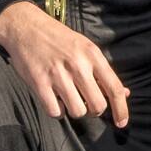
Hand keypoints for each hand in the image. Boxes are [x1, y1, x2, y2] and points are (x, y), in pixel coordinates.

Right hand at [0, 0, 129, 125]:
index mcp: (92, 55)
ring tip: (68, 98)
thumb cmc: (59, 39)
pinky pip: (55, 111)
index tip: (121, 123)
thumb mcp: (85, 48)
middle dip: (94, 110)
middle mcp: (77, 65)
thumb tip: (124, 93)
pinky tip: (54, 99)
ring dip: (74, 110)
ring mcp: (58, 74)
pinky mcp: (39, 82)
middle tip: (86, 103)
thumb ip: (103, 71)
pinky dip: (57, 111)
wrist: (26, 27)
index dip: (121, 110)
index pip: (114, 88)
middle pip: (97, 105)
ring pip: (77, 111)